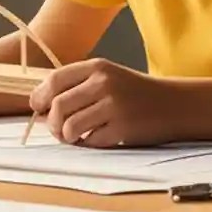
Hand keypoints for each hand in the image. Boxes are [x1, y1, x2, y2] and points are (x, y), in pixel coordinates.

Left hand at [29, 59, 172, 147]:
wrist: (173, 104)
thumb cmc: (134, 93)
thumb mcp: (108, 77)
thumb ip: (78, 85)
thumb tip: (41, 104)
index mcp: (98, 67)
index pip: (55, 80)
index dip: (40, 96)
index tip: (38, 107)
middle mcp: (104, 83)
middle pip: (58, 106)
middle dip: (52, 123)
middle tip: (59, 130)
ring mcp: (114, 106)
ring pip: (70, 126)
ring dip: (68, 136)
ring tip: (76, 137)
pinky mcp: (122, 128)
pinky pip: (90, 141)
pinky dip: (88, 144)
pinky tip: (96, 139)